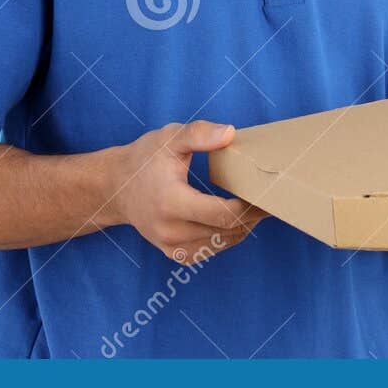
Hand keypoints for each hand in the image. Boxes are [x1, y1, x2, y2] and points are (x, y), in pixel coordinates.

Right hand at [111, 121, 267, 263]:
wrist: (115, 188)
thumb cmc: (144, 159)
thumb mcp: (169, 138)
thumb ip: (199, 134)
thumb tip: (230, 133)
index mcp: (171, 203)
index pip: (223, 214)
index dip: (249, 206)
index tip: (266, 191)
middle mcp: (171, 231)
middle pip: (227, 231)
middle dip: (253, 215)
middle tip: (272, 197)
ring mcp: (172, 247)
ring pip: (223, 244)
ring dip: (243, 227)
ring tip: (257, 205)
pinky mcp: (175, 254)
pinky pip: (211, 250)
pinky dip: (227, 236)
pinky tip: (235, 219)